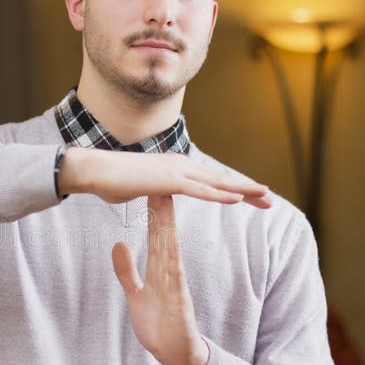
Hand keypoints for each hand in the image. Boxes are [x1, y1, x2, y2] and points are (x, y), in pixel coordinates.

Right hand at [59, 146, 270, 207]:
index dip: (233, 188)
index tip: (251, 196)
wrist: (94, 170)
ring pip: (218, 182)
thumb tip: (147, 193)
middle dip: (248, 189)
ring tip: (266, 196)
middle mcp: (180, 165)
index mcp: (175, 167)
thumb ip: (148, 190)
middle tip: (270, 198)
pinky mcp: (168, 181)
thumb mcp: (136, 187)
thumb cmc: (109, 180)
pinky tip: (238, 199)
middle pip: (221, 179)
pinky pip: (200, 190)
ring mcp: (176, 171)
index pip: (211, 179)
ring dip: (243, 190)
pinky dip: (220, 194)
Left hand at [112, 195, 208, 364]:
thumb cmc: (159, 325)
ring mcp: (176, 285)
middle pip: (164, 236)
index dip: (151, 213)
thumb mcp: (136, 294)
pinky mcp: (180, 301)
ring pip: (171, 250)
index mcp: (159, 271)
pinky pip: (176, 276)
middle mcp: (169, 273)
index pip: (155, 236)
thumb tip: (117, 245)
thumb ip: (127, 271)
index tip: (149, 188)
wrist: (175, 355)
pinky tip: (171, 242)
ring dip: (167, 226)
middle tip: (160, 181)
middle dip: (161, 209)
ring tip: (165, 203)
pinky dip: (173, 259)